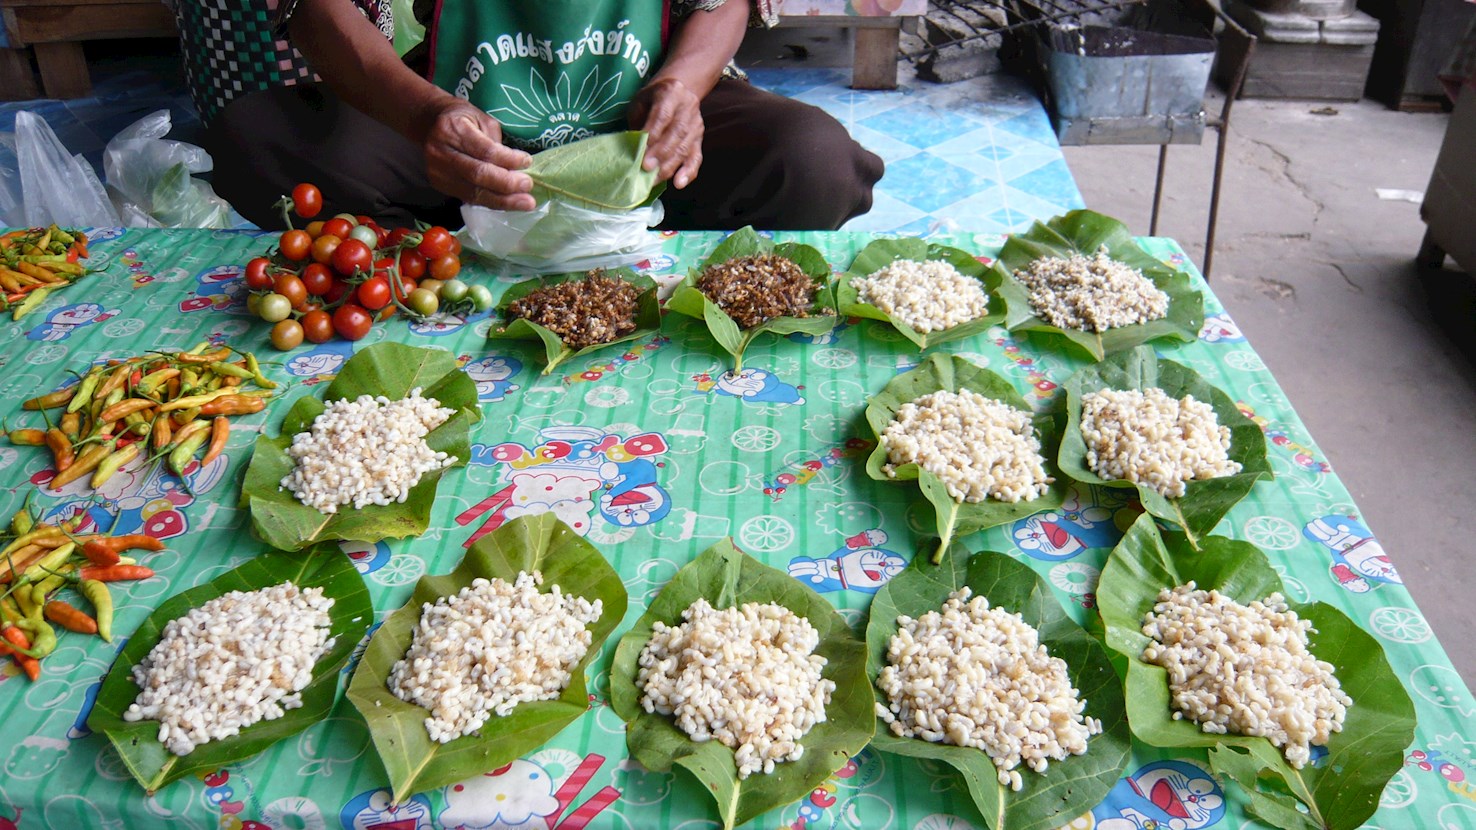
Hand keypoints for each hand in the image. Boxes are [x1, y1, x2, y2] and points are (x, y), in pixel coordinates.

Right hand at [421, 99, 535, 210]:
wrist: (429, 123)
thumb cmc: (462, 119)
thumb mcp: (481, 119)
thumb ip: (496, 142)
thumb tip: (515, 168)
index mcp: (453, 130)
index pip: (485, 151)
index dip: (508, 160)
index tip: (527, 162)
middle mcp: (441, 152)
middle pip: (478, 175)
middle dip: (507, 184)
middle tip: (528, 187)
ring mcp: (437, 171)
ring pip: (473, 192)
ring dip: (503, 200)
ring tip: (524, 203)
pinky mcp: (439, 185)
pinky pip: (469, 198)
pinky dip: (491, 202)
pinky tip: (508, 203)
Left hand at [628, 77, 703, 188]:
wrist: (678, 91)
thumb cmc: (652, 99)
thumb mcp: (641, 102)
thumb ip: (639, 123)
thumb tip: (635, 151)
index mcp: (671, 92)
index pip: (663, 115)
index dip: (653, 133)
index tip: (641, 150)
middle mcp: (688, 107)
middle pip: (677, 133)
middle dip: (661, 153)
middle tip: (647, 168)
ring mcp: (696, 124)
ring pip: (686, 147)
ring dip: (670, 166)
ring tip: (654, 180)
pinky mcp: (700, 139)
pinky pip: (696, 157)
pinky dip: (688, 172)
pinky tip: (679, 184)